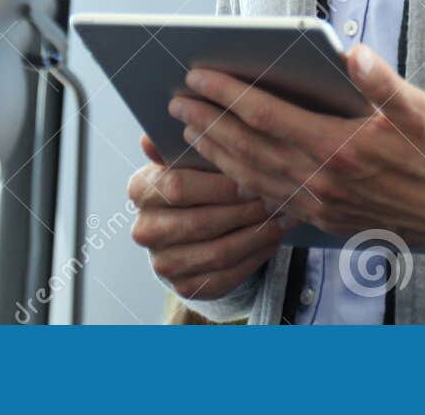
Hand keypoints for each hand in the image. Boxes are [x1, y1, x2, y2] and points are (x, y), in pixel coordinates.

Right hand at [128, 134, 293, 300]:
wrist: (193, 231)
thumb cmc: (198, 182)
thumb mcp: (192, 159)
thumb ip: (185, 144)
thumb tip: (153, 136)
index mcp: (140, 190)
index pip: (177, 186)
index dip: (219, 185)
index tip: (252, 177)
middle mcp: (144, 230)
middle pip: (200, 222)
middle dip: (244, 210)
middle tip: (276, 199)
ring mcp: (163, 263)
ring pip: (218, 252)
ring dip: (257, 235)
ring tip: (284, 218)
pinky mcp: (185, 287)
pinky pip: (227, 276)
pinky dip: (255, 258)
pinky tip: (273, 239)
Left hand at [169, 43, 424, 262]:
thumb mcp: (422, 111)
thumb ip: (383, 83)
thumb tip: (354, 54)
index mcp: (341, 148)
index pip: (267, 116)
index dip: (227, 94)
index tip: (197, 76)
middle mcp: (322, 180)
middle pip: (248, 147)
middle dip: (207, 122)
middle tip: (175, 101)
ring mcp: (319, 204)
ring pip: (252, 176)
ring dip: (215, 153)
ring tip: (187, 130)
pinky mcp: (322, 218)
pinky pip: (269, 197)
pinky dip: (239, 179)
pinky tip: (225, 166)